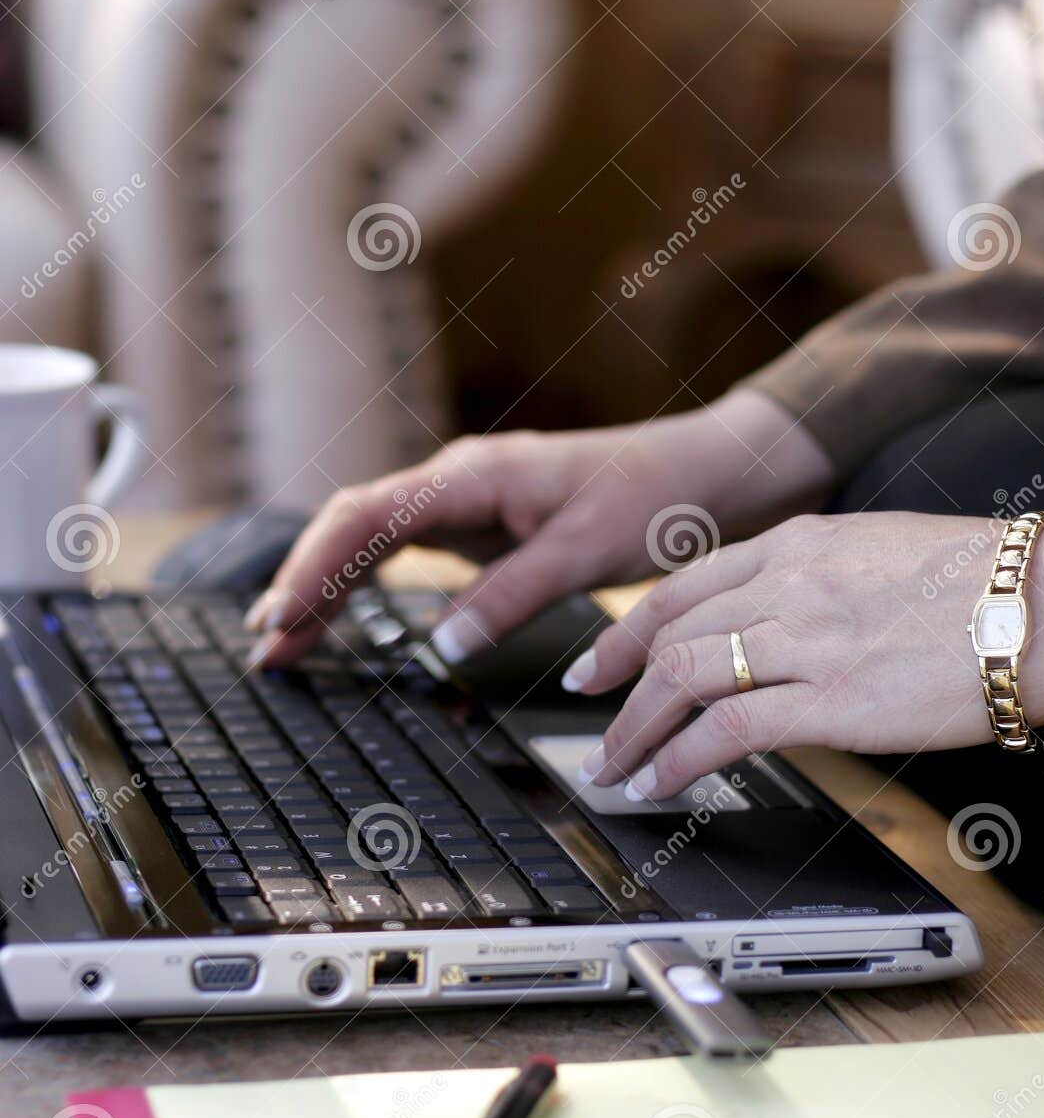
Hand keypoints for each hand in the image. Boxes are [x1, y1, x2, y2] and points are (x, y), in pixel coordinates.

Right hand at [244, 388, 832, 665]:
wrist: (703, 470)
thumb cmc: (653, 497)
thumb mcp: (585, 552)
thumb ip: (511, 596)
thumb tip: (444, 646)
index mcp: (472, 475)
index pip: (365, 515)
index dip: (315, 566)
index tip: (283, 616)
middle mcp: (455, 481)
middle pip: (350, 527)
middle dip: (301, 583)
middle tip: (266, 647)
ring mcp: (462, 502)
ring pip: (368, 540)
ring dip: (324, 588)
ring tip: (282, 643)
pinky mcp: (477, 526)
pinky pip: (400, 552)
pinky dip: (363, 585)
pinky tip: (336, 617)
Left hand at [568, 511, 1043, 798]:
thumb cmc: (978, 586)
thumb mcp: (874, 553)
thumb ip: (811, 580)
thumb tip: (769, 622)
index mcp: (798, 542)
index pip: (683, 585)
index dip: (629, 626)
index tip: (602, 658)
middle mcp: (789, 582)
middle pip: (669, 633)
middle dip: (616, 681)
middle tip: (590, 713)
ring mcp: (806, 640)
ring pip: (682, 680)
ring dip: (635, 731)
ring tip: (614, 765)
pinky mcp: (831, 700)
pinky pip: (726, 731)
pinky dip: (678, 760)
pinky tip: (661, 782)